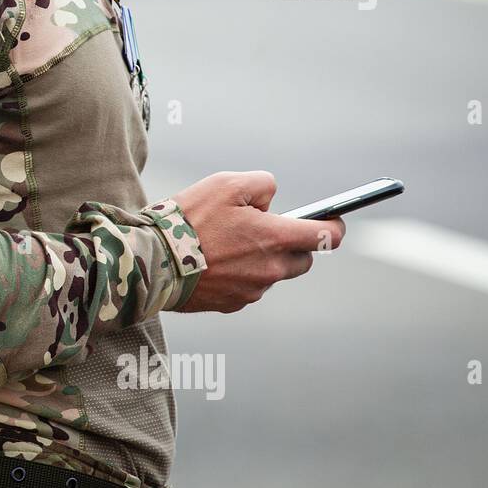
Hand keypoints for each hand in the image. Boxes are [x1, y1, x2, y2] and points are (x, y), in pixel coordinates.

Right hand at [172, 171, 344, 313]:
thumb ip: (262, 184)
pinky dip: (239, 275)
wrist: (154, 261)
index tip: (333, 220)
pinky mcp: (232, 304)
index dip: (334, 226)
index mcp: (275, 238)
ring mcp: (252, 290)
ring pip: (272, 274)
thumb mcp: (226, 183)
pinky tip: (214, 262)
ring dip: (261, 260)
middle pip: (302, 260)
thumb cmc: (189, 219)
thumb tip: (272, 200)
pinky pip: (248, 288)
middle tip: (265, 229)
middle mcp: (270, 269)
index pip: (326, 237)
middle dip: (292, 245)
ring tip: (227, 244)